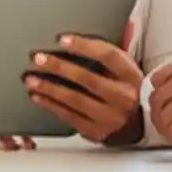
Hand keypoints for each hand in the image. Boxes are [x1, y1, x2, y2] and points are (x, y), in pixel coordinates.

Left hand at [25, 28, 143, 144]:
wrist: (140, 123)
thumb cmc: (125, 88)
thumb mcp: (125, 69)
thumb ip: (104, 56)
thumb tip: (70, 42)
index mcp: (131, 75)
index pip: (108, 56)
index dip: (84, 46)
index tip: (62, 40)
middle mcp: (124, 97)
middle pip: (88, 79)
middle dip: (59, 67)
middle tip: (38, 59)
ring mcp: (110, 117)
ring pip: (75, 100)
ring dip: (49, 88)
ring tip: (31, 79)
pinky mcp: (97, 132)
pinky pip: (70, 117)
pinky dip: (51, 105)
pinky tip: (38, 96)